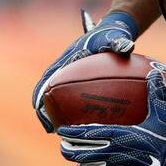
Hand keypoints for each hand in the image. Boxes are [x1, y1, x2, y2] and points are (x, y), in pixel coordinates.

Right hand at [32, 9, 138, 131]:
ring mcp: (68, 77)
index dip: (40, 93)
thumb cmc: (110, 36)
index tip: (38, 107)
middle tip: (49, 127)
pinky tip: (77, 127)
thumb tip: (127, 46)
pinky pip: (69, 99)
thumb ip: (119, 42)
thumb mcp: (114, 37)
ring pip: (55, 98)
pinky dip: (68, 112)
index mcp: (66, 59)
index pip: (47, 78)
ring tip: (58, 132)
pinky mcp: (75, 82)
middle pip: (46, 92)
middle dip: (44, 110)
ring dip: (53, 114)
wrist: (111, 33)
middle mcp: (63, 69)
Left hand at [57, 68, 165, 165]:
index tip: (60, 130)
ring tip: (79, 164)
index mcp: (118, 137)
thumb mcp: (165, 116)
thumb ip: (156, 94)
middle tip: (64, 146)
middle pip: (80, 155)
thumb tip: (155, 73)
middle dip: (69, 151)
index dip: (71, 133)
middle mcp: (112, 156)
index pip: (86, 135)